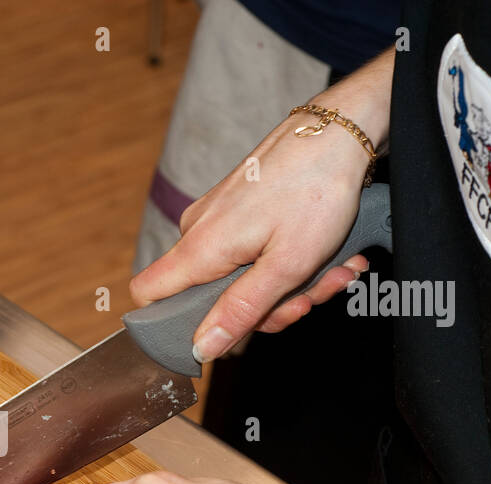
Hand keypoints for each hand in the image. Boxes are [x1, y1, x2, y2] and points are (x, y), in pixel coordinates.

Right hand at [128, 50, 395, 361]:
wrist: (342, 130)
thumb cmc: (316, 189)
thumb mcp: (286, 265)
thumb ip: (241, 311)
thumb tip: (202, 346)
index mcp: (200, 248)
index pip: (147, 294)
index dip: (168, 323)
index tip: (215, 334)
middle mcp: (200, 231)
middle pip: (211, 297)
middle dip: (265, 308)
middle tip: (307, 299)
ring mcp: (220, 218)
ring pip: (242, 276)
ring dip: (291, 286)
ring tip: (332, 271)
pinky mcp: (241, 207)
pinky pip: (256, 251)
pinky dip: (292, 260)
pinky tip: (329, 256)